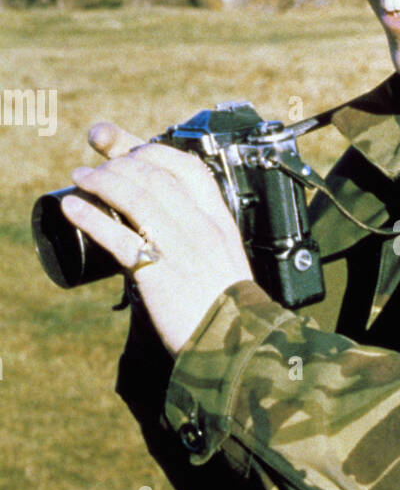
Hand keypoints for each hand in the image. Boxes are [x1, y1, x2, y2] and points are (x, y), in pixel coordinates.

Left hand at [60, 121, 253, 354]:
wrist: (235, 343)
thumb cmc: (226, 306)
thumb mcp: (222, 259)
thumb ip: (199, 238)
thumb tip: (163, 225)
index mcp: (219, 220)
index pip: (188, 167)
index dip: (152, 150)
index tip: (127, 146)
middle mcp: (201, 228)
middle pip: (155, 177)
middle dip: (118, 161)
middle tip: (94, 162)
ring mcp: (181, 249)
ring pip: (137, 199)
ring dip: (102, 182)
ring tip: (80, 178)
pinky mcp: (158, 274)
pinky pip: (120, 237)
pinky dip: (92, 218)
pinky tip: (73, 207)